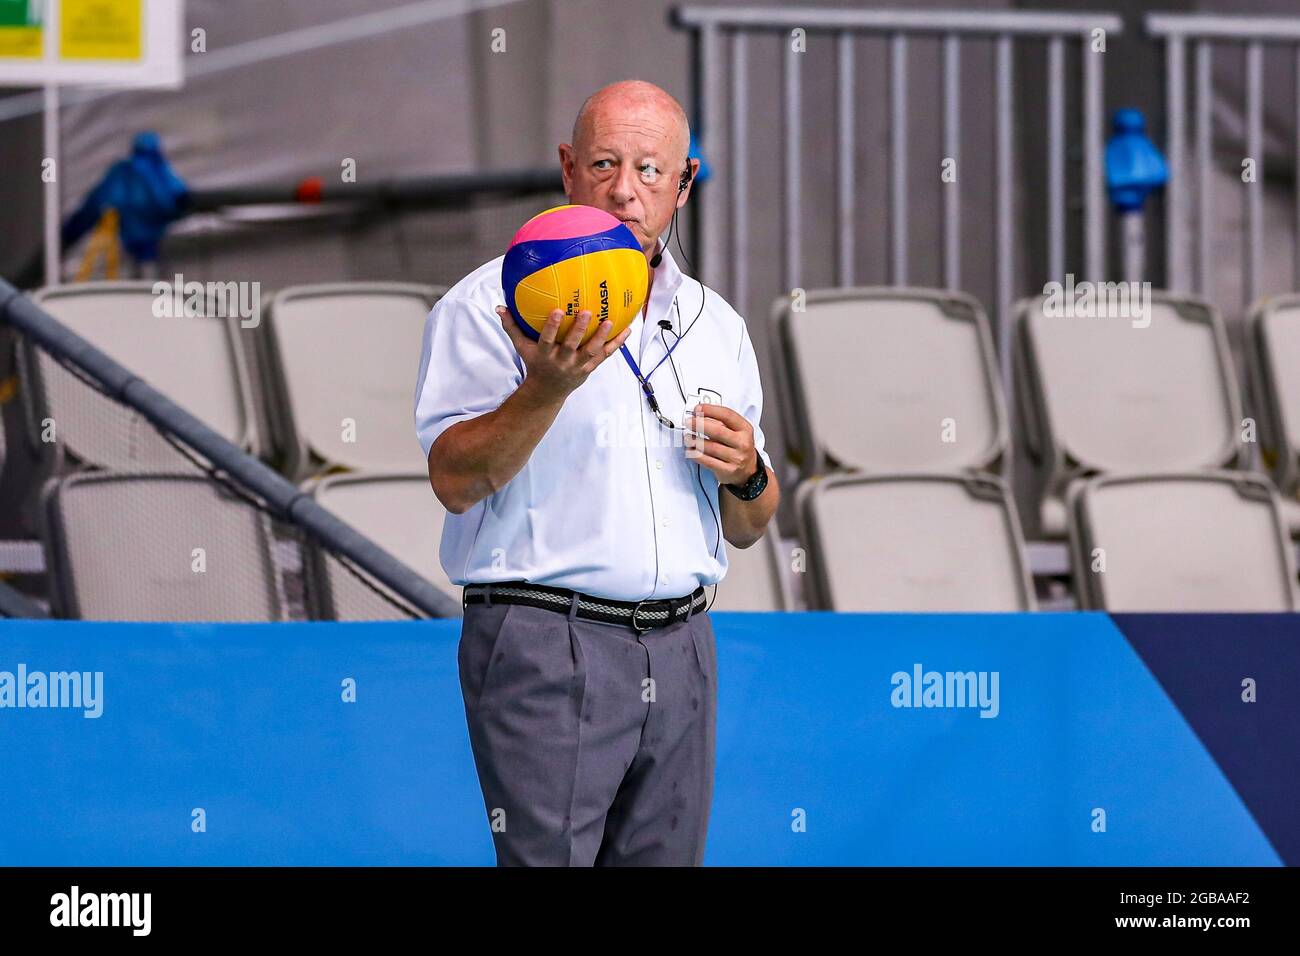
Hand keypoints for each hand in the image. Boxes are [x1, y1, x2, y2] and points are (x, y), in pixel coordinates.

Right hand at [497, 306, 632, 402]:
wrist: (548, 391)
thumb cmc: (535, 363)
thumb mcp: (522, 347)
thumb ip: (512, 327)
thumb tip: (499, 306)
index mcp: (545, 354)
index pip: (547, 339)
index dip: (552, 327)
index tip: (557, 310)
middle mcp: (562, 361)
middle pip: (571, 345)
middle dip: (579, 330)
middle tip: (587, 312)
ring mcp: (577, 366)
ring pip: (591, 351)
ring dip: (601, 337)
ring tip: (610, 321)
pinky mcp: (590, 368)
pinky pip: (605, 355)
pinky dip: (617, 343)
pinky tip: (627, 329)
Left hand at [684, 403, 759, 484]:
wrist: (747, 470)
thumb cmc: (737, 447)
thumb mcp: (736, 431)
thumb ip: (719, 422)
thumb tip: (699, 415)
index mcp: (745, 429)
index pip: (727, 415)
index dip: (711, 410)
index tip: (698, 409)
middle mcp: (742, 443)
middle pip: (718, 431)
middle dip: (700, 425)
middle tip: (688, 422)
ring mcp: (736, 458)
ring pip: (711, 447)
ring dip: (695, 441)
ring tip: (687, 437)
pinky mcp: (728, 470)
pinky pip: (708, 461)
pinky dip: (696, 455)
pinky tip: (690, 450)